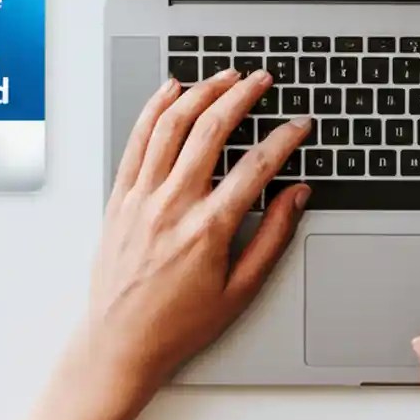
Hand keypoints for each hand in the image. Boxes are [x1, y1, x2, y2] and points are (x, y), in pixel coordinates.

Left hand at [8, 69, 309, 419]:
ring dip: (201, 92)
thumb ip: (273, 237)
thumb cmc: (179, 323)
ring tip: (224, 77)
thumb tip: (296, 196)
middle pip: (211, 130)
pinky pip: (137, 141)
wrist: (120, 342)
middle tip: (262, 80)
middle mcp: (172, 206)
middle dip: (243, 96)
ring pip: (172, 125)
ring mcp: (141, 198)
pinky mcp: (119, 197)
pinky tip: (171, 90)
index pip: (257, 167)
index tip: (300, 125)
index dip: (285, 138)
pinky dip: (154, 109)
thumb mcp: (241, 289)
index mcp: (208, 229)